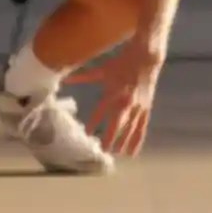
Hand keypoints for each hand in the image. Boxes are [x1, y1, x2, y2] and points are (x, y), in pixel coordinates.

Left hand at [64, 38, 166, 156]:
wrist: (145, 58)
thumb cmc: (121, 63)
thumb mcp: (102, 70)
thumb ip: (83, 77)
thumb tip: (65, 79)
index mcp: (113, 92)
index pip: (101, 111)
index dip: (94, 122)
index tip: (86, 133)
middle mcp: (126, 102)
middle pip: (117, 124)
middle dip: (110, 138)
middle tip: (102, 151)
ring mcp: (137, 107)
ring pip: (130, 129)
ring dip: (123, 142)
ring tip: (116, 154)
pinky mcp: (146, 109)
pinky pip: (142, 128)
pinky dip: (137, 141)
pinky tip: (133, 153)